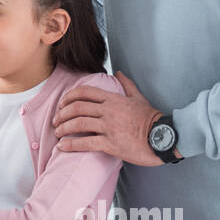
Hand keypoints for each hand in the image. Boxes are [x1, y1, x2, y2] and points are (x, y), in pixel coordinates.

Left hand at [51, 71, 175, 166]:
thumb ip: (127, 85)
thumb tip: (119, 73)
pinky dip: (71, 145)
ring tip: (58, 133)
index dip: (69, 97)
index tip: (62, 104)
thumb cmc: (152, 119)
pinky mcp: (111, 144)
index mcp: (113, 99)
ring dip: (63, 128)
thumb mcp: (139, 98)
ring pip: (78, 124)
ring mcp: (109, 127)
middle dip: (62, 114)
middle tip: (56, 121)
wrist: (164, 137)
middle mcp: (108, 111)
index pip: (85, 92)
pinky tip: (62, 147)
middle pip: (77, 107)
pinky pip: (86, 143)